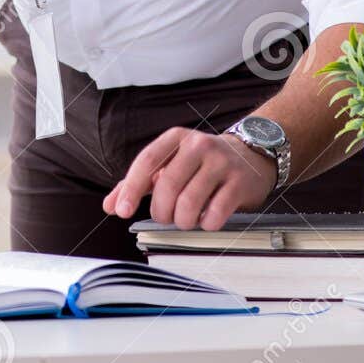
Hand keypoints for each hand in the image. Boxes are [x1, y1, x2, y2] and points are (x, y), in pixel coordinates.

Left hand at [101, 128, 275, 231]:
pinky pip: (215, 213)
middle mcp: (198, 146)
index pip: (147, 161)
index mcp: (176, 138)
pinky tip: (206, 219)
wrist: (251, 155)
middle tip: (165, 217)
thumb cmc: (202, 162)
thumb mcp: (170, 163)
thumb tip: (111, 205)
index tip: (122, 211)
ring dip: (182, 221)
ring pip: (189, 203)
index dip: (131, 188)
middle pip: (167, 186)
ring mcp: (221, 163)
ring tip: (186, 220)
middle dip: (161, 211)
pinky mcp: (240, 183)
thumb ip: (139, 183)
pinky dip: (206, 224)